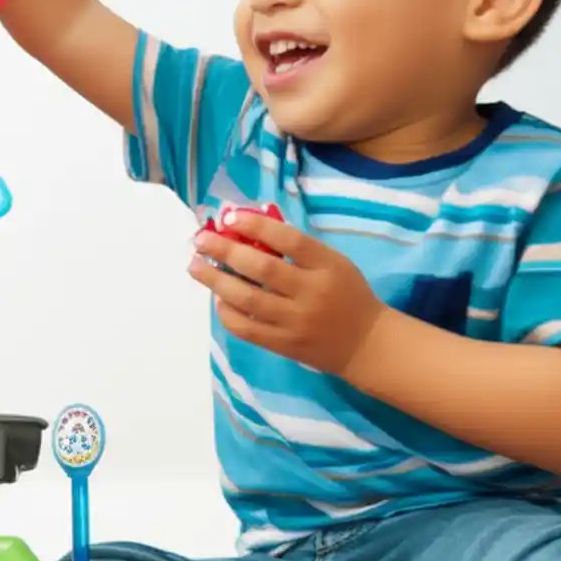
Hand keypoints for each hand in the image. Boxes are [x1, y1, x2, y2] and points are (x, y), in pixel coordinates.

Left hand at [188, 210, 388, 375]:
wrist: (365, 344)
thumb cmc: (346, 294)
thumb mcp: (333, 263)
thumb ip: (298, 249)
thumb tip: (247, 228)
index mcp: (327, 266)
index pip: (290, 240)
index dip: (257, 225)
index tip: (229, 216)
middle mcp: (310, 293)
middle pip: (262, 269)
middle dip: (225, 251)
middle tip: (201, 241)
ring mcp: (295, 322)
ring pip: (247, 299)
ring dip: (215, 281)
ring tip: (195, 266)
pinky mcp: (283, 344)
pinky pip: (246, 328)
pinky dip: (227, 312)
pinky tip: (218, 298)